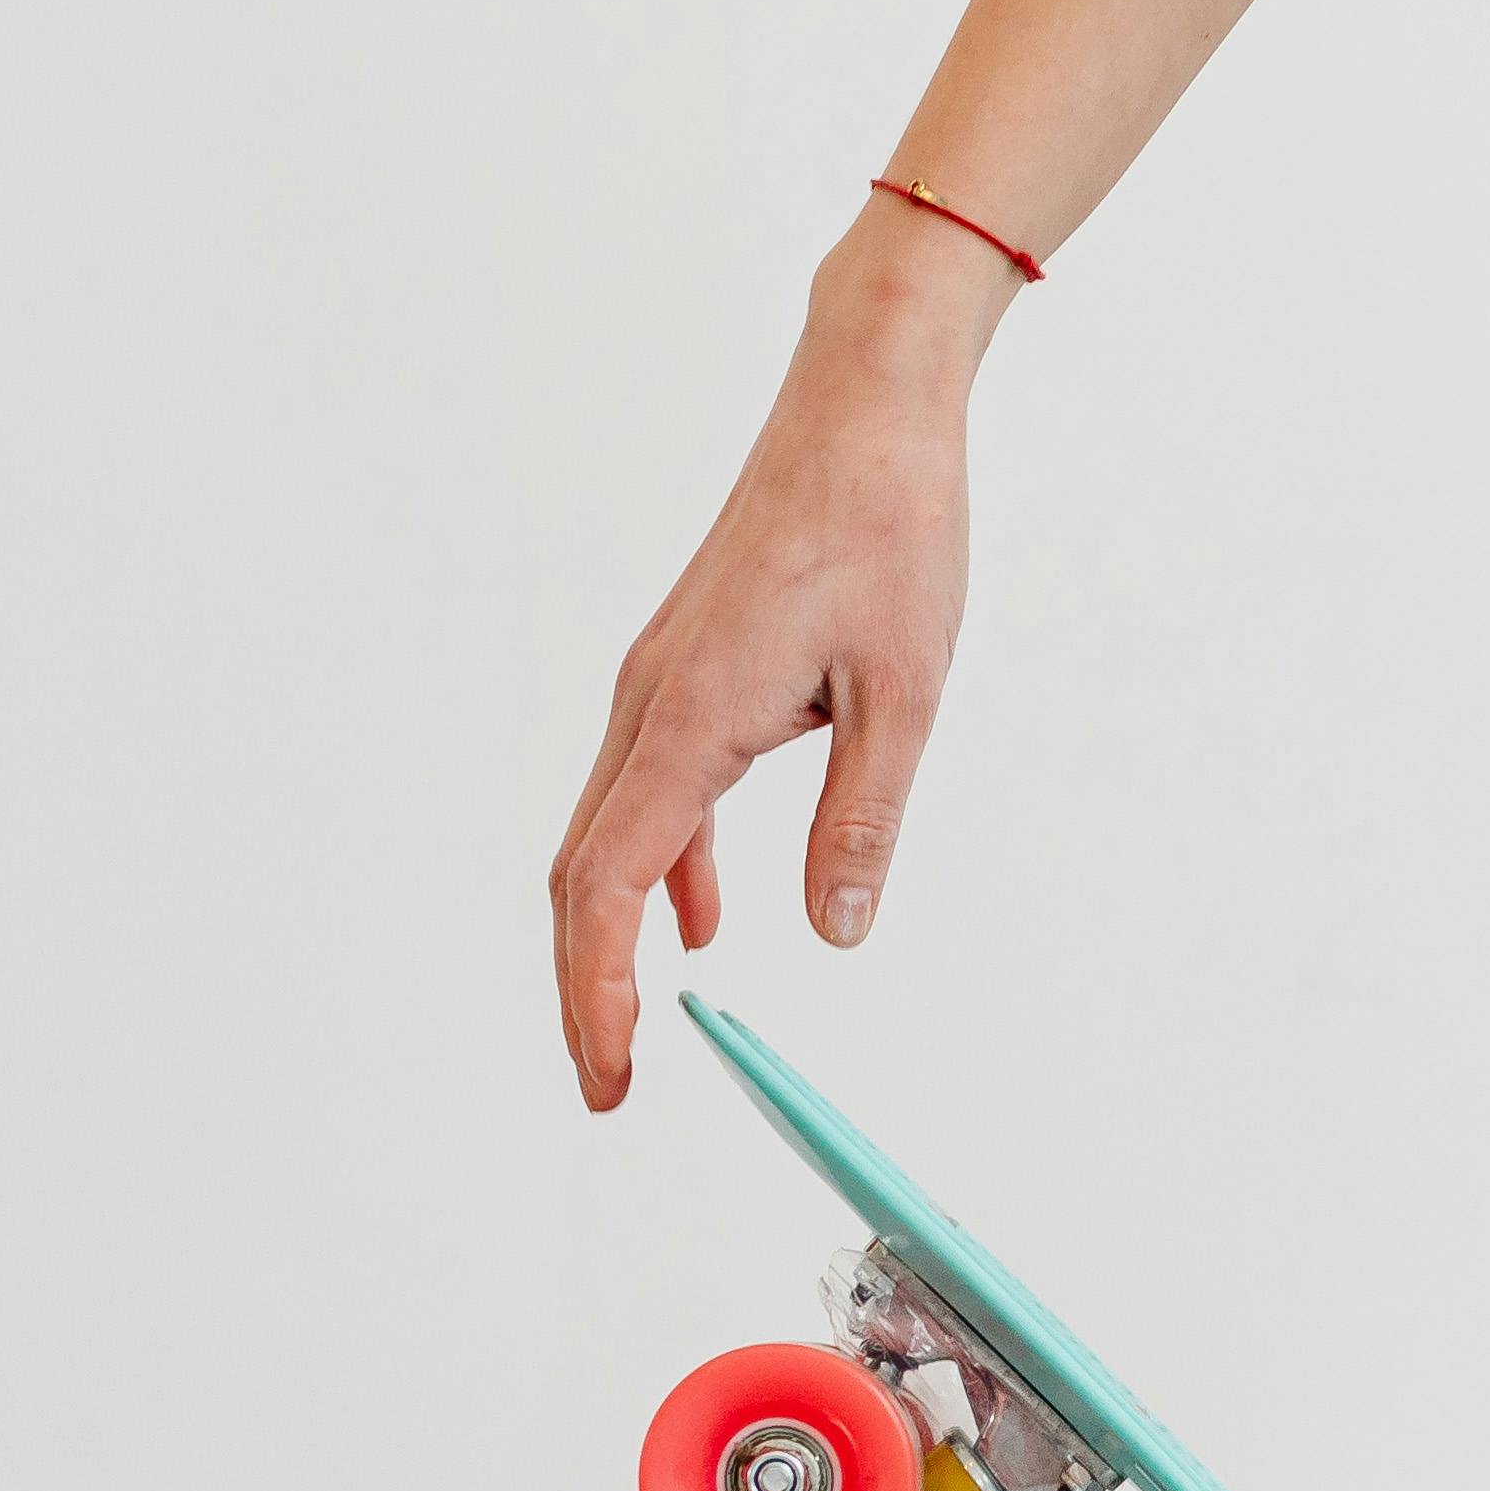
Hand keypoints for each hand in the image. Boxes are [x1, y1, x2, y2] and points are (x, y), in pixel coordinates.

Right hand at [544, 212, 1018, 1109]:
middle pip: (586, 872)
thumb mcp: (903, 695)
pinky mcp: (691, 664)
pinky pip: (654, 787)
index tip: (609, 1076)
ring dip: (615, 930)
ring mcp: (662, 679)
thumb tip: (835, 934)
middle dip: (586, 986)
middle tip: (606, 1084)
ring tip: (636, 1024)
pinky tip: (702, 917)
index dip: (598, 993)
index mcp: (690, 716)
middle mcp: (652, 700)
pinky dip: (665, 864)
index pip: (613, 886)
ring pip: (611, 830)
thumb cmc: (889, 530)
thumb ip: (862, 823)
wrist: (865, 406)